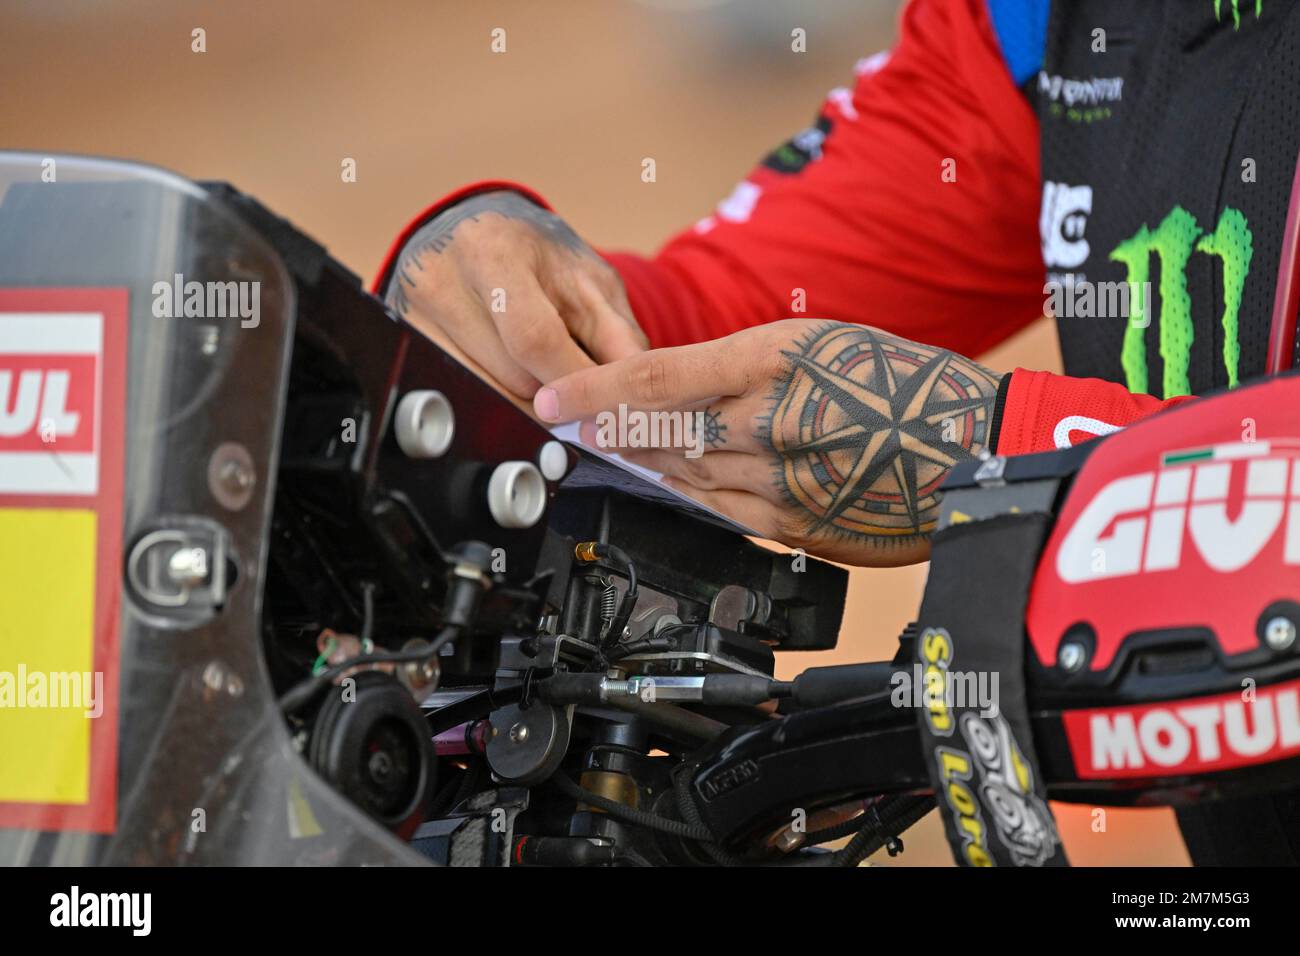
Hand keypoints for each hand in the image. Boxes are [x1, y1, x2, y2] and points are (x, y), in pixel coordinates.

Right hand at [386, 190, 647, 398]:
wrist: (480, 235)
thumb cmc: (541, 259)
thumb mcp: (592, 283)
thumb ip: (620, 339)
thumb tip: (634, 397)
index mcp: (493, 251)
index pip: (533, 338)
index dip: (573, 381)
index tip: (600, 404)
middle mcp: (441, 279)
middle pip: (508, 377)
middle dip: (554, 395)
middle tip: (576, 384)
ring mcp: (413, 315)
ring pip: (484, 397)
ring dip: (525, 402)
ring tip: (542, 372)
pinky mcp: (406, 343)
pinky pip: (461, 397)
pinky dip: (497, 399)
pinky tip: (511, 375)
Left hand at [534, 319, 1001, 565]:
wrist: (968, 447)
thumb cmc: (900, 383)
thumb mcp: (819, 342)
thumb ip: (743, 367)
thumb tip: (678, 390)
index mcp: (773, 360)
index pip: (656, 379)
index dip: (593, 392)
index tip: (550, 400)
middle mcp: (769, 423)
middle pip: (659, 435)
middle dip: (606, 433)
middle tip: (568, 427)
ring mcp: (779, 484)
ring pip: (683, 478)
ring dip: (639, 467)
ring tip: (609, 453)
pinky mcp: (793, 527)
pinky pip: (720, 514)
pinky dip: (686, 498)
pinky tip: (668, 487)